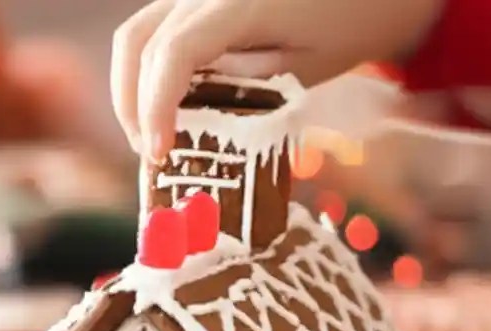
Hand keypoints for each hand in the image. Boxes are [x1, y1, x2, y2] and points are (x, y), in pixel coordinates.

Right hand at [110, 0, 444, 161]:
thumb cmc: (358, 18)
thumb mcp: (310, 67)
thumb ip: (250, 88)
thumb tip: (194, 118)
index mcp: (239, 1)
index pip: (172, 54)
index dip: (154, 107)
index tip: (159, 154)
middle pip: (137, 41)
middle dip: (132, 104)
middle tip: (151, 154)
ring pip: (137, 32)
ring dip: (132, 87)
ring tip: (153, 135)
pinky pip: (157, 28)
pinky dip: (151, 70)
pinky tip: (169, 105)